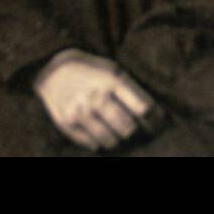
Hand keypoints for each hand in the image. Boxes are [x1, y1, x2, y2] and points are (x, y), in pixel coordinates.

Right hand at [32, 50, 161, 150]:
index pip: (143, 107)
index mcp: (112, 81)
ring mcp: (81, 112)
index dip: (155, 118)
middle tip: (136, 129)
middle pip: (128, 128)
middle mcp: (96, 97)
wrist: (55, 69)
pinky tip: (101, 133)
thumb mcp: (113, 70)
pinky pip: (92, 144)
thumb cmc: (91, 70)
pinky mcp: (68, 124)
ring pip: (111, 141)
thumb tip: (154, 113)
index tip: (158, 121)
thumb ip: (131, 89)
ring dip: (118, 139)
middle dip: (135, 131)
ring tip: (119, 133)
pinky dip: (99, 142)